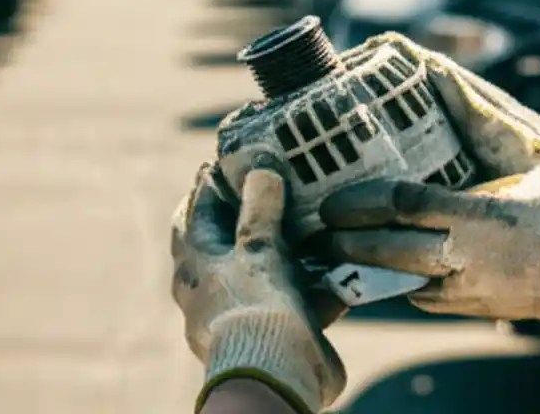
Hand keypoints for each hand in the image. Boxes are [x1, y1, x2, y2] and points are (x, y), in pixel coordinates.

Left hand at [172, 166, 344, 413]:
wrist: (278, 375)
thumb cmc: (253, 306)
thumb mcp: (255, 248)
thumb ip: (258, 211)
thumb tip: (259, 172)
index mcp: (195, 266)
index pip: (194, 216)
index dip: (211, 188)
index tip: (230, 164)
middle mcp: (214, 290)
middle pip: (233, 243)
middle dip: (258, 218)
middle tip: (282, 187)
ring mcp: (246, 312)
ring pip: (270, 272)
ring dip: (294, 252)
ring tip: (321, 222)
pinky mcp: (279, 333)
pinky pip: (301, 301)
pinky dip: (321, 286)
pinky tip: (345, 267)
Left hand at [319, 33, 539, 325]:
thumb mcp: (533, 159)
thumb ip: (482, 121)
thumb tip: (439, 73)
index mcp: (486, 213)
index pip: (407, 204)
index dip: (364, 204)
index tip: (335, 202)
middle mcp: (477, 253)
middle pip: (395, 249)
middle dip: (352, 243)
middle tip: (320, 234)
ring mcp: (484, 286)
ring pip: (409, 282)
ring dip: (372, 271)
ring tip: (338, 260)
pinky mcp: (494, 307)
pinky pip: (437, 300)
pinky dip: (408, 289)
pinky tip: (389, 279)